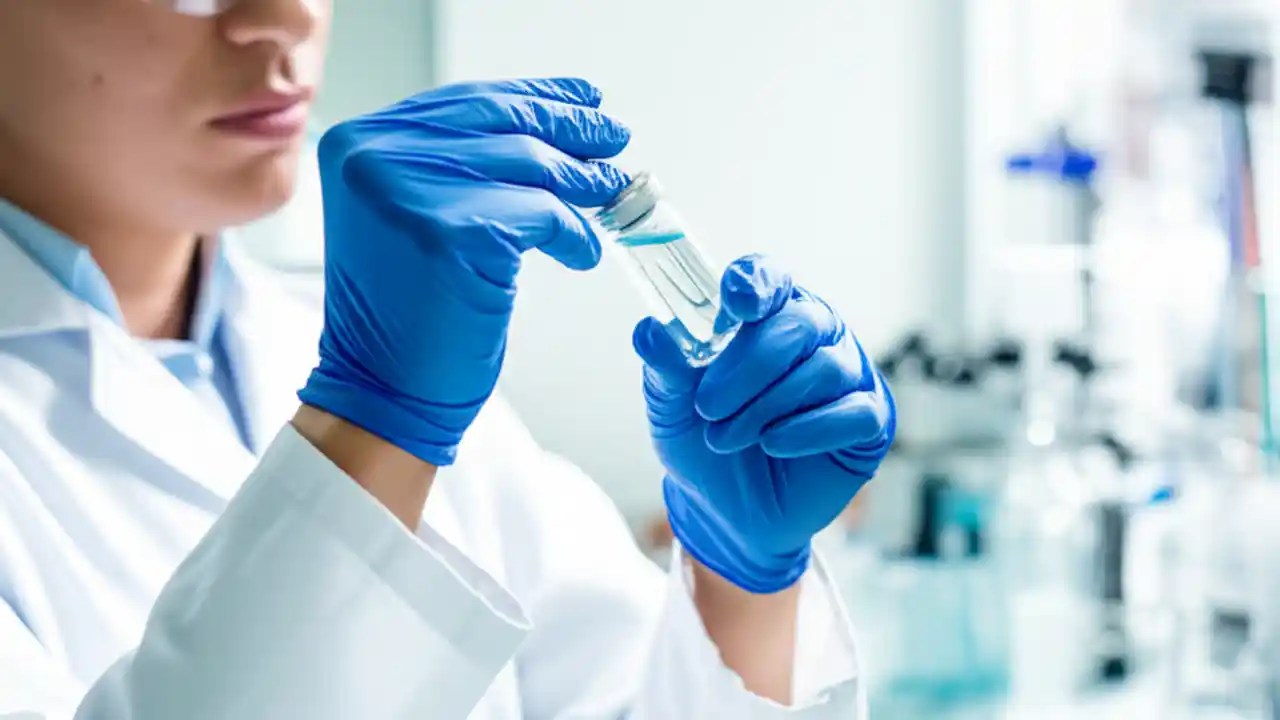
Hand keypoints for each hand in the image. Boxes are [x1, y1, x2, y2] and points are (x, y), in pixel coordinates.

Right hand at [298, 79, 629, 465]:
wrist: (383, 392)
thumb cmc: (405, 313)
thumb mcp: (413, 216)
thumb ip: (455, 165)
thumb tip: (548, 126)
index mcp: (358, 144)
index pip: (466, 101)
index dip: (535, 96)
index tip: (582, 97)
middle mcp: (374, 158)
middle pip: (501, 124)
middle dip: (569, 128)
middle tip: (614, 137)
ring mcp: (411, 193)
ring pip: (529, 165)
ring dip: (583, 181)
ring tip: (613, 192)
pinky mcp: (452, 234)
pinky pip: (542, 214)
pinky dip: (573, 232)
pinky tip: (583, 250)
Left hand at [633, 255, 895, 592]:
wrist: (725, 512)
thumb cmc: (703, 440)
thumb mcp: (672, 404)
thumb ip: (665, 365)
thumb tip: (649, 332)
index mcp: (766, 314)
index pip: (770, 279)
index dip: (756, 283)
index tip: (736, 301)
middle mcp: (814, 334)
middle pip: (799, 323)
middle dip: (749, 365)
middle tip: (709, 405)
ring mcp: (847, 374)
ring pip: (823, 368)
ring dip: (767, 406)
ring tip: (726, 438)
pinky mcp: (868, 421)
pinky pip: (853, 412)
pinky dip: (809, 429)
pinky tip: (775, 444)